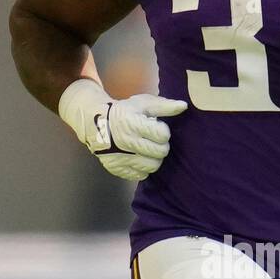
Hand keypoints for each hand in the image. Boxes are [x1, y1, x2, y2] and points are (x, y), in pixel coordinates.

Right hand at [58, 80, 187, 177]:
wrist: (96, 124)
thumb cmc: (124, 112)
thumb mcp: (142, 104)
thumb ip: (164, 105)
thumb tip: (183, 106)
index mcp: (133, 123)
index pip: (163, 136)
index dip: (163, 131)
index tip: (155, 127)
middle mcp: (126, 142)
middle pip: (160, 152)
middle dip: (161, 145)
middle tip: (153, 140)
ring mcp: (121, 158)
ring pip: (153, 166)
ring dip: (154, 158)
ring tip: (147, 149)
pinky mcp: (117, 169)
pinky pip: (140, 175)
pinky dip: (142, 168)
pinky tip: (138, 157)